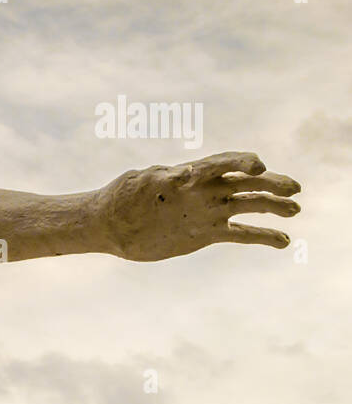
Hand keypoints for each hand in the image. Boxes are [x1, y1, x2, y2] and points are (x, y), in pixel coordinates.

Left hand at [98, 152, 299, 261]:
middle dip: (270, 183)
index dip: (242, 162)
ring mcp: (207, 212)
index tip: (259, 166)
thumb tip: (183, 174)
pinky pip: (239, 234)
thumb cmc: (119, 198)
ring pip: (248, 205)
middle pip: (244, 183)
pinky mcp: (206, 233)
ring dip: (273, 207)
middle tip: (294, 189)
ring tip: (295, 209)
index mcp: (188, 175)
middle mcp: (204, 191)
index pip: (222, 163)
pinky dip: (261, 237)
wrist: (108, 225)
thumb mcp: (137, 184)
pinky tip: (283, 241)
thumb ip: (161, 178)